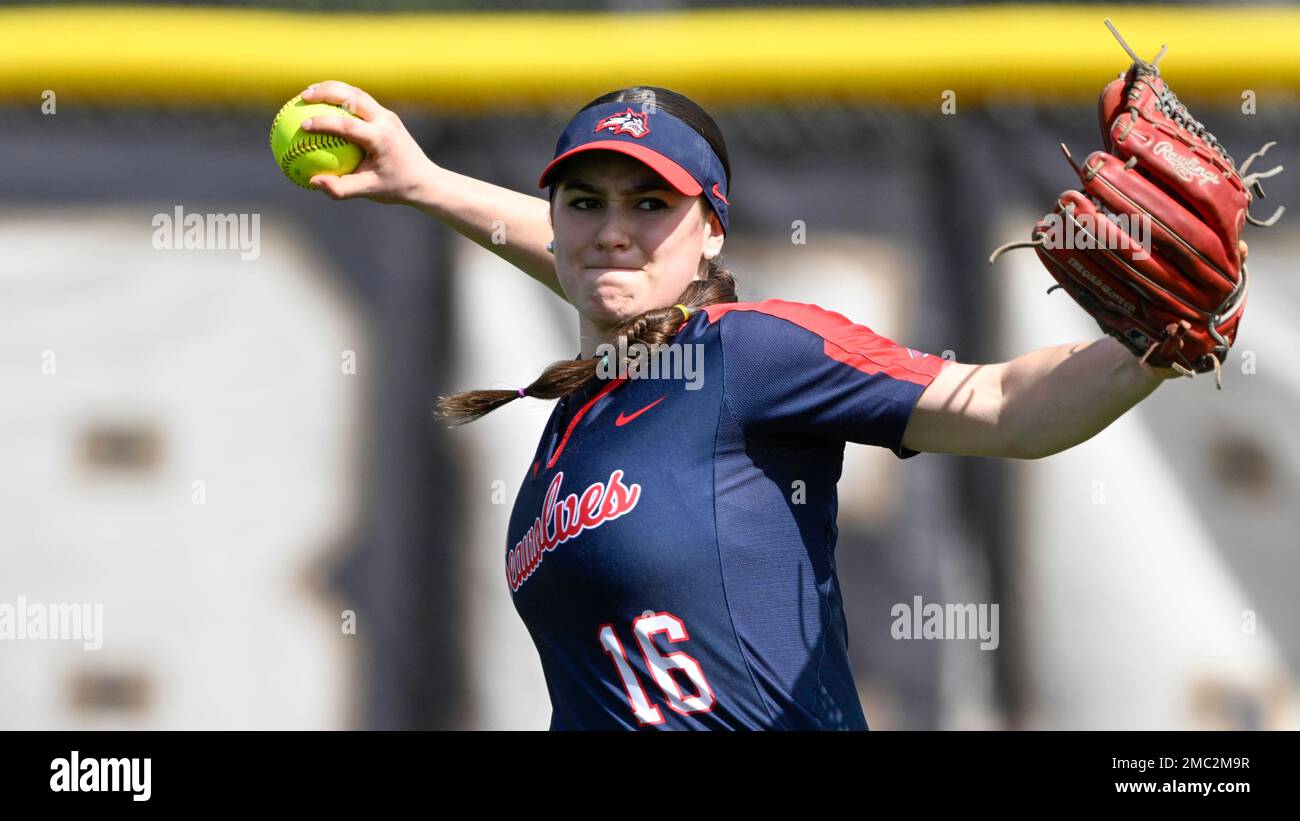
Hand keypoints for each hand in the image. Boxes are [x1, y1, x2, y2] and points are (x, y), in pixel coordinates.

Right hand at [298, 80, 438, 204]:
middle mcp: (385, 121)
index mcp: (380, 138)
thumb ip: (341, 188)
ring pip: (357, 93)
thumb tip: (313, 182)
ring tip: (309, 93)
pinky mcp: (386, 115)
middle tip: (303, 96)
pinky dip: (342, 98)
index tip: (303, 124)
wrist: (425, 180)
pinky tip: (324, 104)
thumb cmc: (396, 187)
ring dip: (333, 89)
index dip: (324, 122)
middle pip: (352, 96)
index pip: (348, 124)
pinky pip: (361, 101)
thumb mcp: (370, 191)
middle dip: (326, 91)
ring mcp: (387, 115)